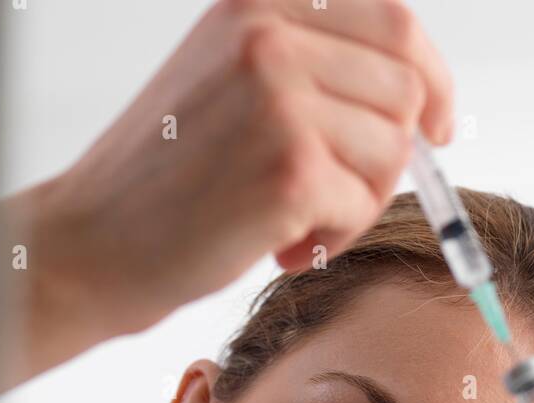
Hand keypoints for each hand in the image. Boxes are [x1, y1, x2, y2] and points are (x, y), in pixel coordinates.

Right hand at [12, 0, 452, 339]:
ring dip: (360, 203)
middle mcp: (270, 34)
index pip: (396, 24)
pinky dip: (336, 238)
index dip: (432, 81)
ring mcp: (281, 98)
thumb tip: (418, 96)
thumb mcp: (230, 80)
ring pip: (393, 153)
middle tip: (340, 200)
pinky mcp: (291, 169)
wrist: (96, 240)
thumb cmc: (168, 177)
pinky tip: (284, 246)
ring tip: (300, 224)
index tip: (437, 127)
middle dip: (391, 159)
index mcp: (259, 2)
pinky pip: (363, 205)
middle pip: (405, 93)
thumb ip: (310, 65)